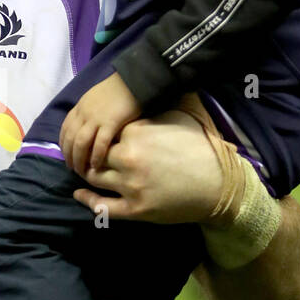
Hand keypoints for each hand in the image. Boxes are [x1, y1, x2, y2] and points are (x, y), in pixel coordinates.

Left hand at [59, 72, 140, 177]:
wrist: (133, 80)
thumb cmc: (117, 90)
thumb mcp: (94, 99)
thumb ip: (87, 112)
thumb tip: (84, 128)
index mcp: (79, 108)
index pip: (65, 130)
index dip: (64, 146)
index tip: (66, 157)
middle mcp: (84, 113)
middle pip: (71, 139)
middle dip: (69, 156)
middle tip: (73, 169)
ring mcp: (96, 118)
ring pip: (81, 143)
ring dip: (80, 159)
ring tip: (83, 172)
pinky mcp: (110, 122)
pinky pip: (100, 143)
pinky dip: (96, 156)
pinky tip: (96, 165)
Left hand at [71, 108, 224, 223]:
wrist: (219, 184)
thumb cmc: (201, 148)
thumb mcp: (180, 118)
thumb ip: (156, 108)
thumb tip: (148, 89)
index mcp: (136, 133)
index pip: (107, 132)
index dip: (104, 134)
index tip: (103, 136)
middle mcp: (128, 158)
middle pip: (97, 154)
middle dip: (94, 154)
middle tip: (91, 155)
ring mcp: (130, 186)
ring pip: (96, 178)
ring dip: (88, 174)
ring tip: (85, 171)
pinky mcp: (134, 210)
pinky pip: (102, 207)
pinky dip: (87, 200)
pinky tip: (79, 194)